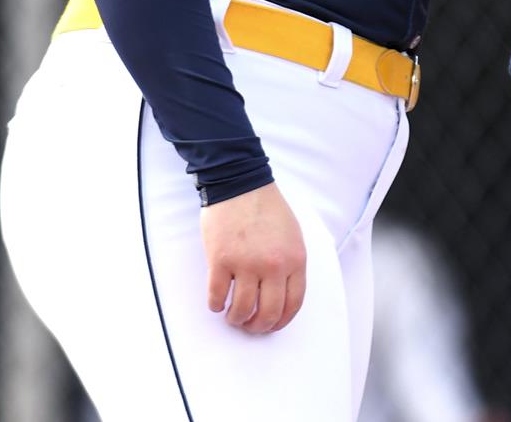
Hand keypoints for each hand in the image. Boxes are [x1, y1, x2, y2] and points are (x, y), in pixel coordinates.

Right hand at [202, 183, 305, 333]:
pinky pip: (217, 296)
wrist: (240, 184)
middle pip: (269, 313)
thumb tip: (282, 294)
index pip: (293, 304)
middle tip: (249, 326)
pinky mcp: (220, 260)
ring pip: (242, 310)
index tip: (272, 325)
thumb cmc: (267, 208)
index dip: (281, 321)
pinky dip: (216, 305)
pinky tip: (217, 303)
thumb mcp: (293, 235)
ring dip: (236, 319)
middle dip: (258, 326)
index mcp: (295, 259)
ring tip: (233, 316)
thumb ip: (291, 264)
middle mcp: (273, 265)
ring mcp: (246, 264)